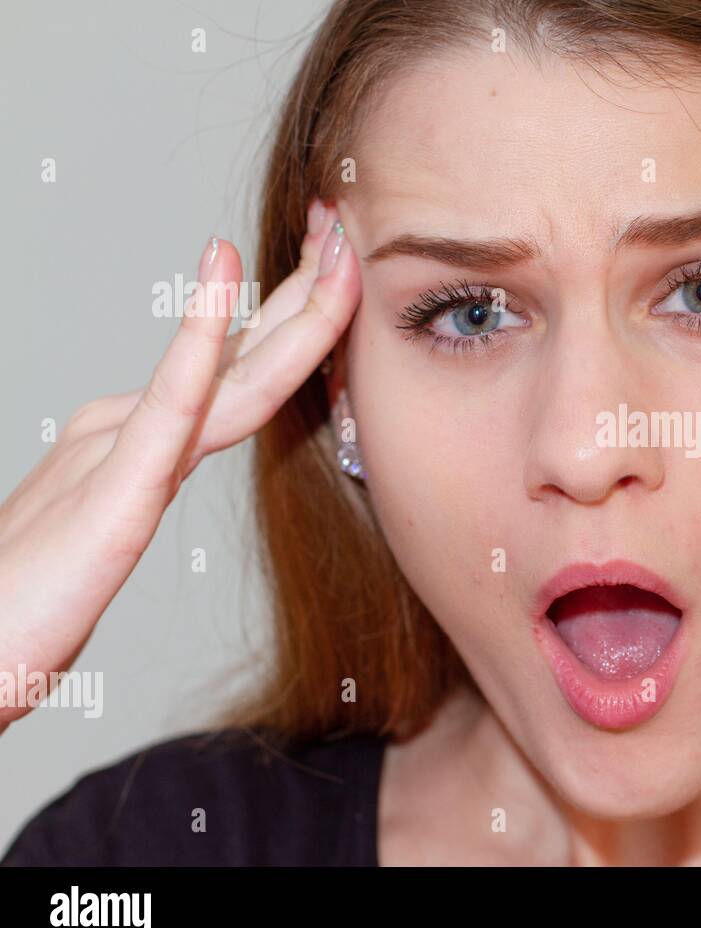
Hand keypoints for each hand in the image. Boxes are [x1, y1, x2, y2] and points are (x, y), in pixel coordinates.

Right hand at [0, 201, 360, 726]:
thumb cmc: (21, 609)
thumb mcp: (97, 536)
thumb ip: (128, 492)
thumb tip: (158, 464)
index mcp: (136, 445)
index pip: (236, 370)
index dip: (293, 316)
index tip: (336, 265)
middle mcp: (132, 433)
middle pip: (247, 355)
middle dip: (309, 291)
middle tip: (348, 226)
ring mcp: (122, 455)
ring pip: (235, 372)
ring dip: (293, 304)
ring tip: (327, 236)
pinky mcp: (114, 494)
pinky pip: (170, 406)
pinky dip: (199, 336)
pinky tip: (222, 276)